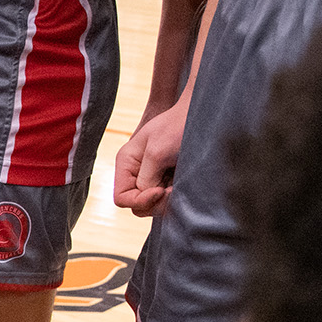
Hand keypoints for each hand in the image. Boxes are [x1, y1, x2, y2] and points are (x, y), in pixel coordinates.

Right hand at [113, 90, 187, 217]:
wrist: (200, 115)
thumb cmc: (176, 127)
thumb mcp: (157, 153)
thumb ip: (146, 178)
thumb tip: (148, 198)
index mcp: (126, 163)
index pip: (121, 198)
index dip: (140, 200)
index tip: (160, 190)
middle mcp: (136, 173)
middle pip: (137, 206)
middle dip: (156, 203)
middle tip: (174, 190)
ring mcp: (152, 178)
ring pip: (153, 206)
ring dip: (168, 201)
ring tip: (181, 185)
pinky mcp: (167, 180)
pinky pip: (166, 200)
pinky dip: (176, 197)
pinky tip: (185, 184)